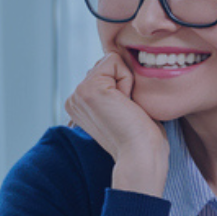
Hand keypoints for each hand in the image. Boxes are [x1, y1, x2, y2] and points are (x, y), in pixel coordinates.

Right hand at [64, 51, 170, 195]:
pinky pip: (114, 61)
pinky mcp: (89, 88)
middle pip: (107, 64)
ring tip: (126, 108)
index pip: (105, 71)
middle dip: (124, 81)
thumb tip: (118, 64)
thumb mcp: (122, 106)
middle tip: (126, 110)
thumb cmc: (142, 135)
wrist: (141, 154)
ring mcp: (78, 93)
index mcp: (80, 103)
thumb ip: (113, 87)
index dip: (124, 85)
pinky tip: (125, 103)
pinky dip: (127, 79)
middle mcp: (74, 98)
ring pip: (111, 61)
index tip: (125, 112)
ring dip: (127, 82)